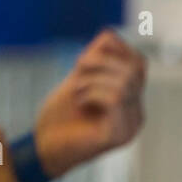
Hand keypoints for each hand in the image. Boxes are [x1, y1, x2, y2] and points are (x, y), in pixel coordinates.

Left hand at [33, 29, 146, 177]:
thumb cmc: (59, 116)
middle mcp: (135, 113)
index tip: (85, 55)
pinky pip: (115, 99)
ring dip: (92, 77)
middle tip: (78, 67)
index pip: (138, 62)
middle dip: (101, 59)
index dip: (114, 49)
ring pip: (125, 82)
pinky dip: (93, 92)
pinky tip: (79, 100)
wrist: (42, 146)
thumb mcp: (77, 80)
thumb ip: (94, 60)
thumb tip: (109, 34)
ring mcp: (130, 125)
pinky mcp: (118, 135)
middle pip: (135, 68)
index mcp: (129, 99)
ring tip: (76, 89)